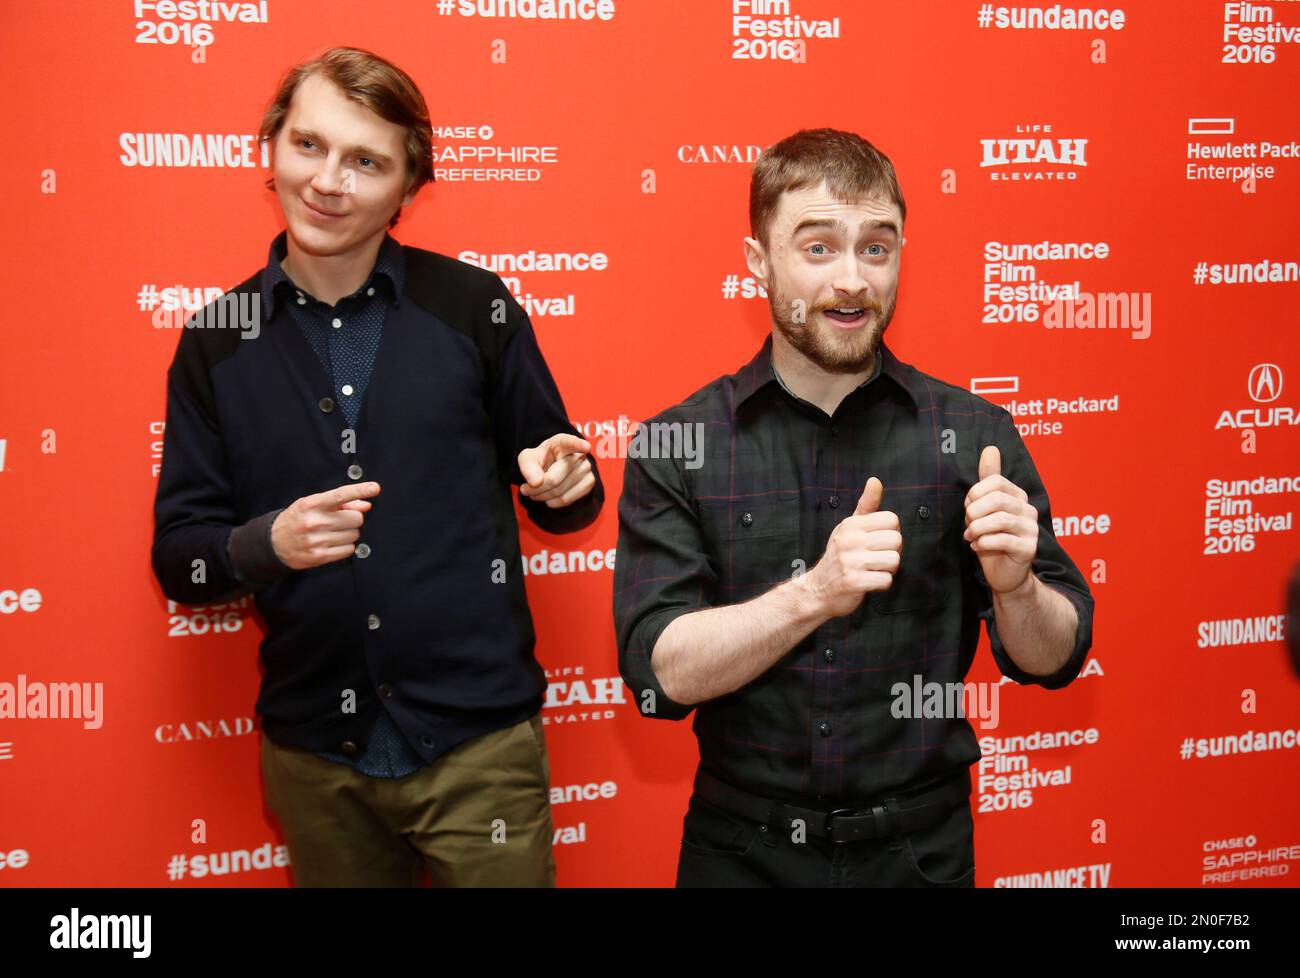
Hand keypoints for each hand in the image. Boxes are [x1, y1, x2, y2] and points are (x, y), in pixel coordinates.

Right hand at [271, 482, 380, 569]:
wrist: (273, 543)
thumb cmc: (297, 520)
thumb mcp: (313, 505)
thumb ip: (341, 504)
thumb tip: (366, 505)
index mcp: (312, 504)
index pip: (341, 495)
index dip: (360, 490)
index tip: (375, 488)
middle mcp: (315, 521)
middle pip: (356, 518)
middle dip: (352, 519)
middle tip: (340, 521)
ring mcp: (318, 540)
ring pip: (355, 534)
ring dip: (349, 533)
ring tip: (333, 532)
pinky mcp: (320, 556)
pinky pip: (349, 549)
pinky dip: (346, 546)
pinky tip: (333, 543)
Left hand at [518, 433, 594, 508]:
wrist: (551, 470)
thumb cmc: (541, 461)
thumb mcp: (527, 459)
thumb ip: (527, 467)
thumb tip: (537, 482)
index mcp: (562, 442)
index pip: (570, 443)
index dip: (578, 445)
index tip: (585, 447)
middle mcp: (578, 454)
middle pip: (553, 479)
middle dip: (536, 488)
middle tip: (525, 489)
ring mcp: (586, 468)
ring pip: (559, 492)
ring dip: (542, 496)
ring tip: (535, 493)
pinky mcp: (589, 483)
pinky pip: (566, 499)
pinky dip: (552, 502)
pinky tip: (548, 497)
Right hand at [805, 476, 901, 617]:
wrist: (818, 589)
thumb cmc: (839, 556)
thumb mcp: (849, 528)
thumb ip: (866, 505)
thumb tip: (875, 480)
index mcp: (851, 524)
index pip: (892, 520)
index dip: (891, 533)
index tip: (878, 542)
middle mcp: (849, 540)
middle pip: (897, 540)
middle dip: (892, 552)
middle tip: (876, 559)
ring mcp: (850, 561)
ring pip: (894, 561)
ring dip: (888, 570)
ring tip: (872, 570)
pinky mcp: (853, 582)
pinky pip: (886, 581)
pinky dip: (882, 584)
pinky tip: (869, 582)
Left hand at [964, 446, 1036, 594]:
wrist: (1005, 574)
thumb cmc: (992, 538)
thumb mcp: (986, 508)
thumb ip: (988, 479)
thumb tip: (990, 448)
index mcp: (1018, 496)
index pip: (994, 482)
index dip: (974, 494)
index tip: (968, 508)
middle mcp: (1028, 509)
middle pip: (996, 500)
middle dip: (975, 512)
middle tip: (969, 524)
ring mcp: (1031, 529)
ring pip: (999, 520)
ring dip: (977, 528)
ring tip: (971, 536)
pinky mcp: (1029, 548)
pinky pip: (1003, 540)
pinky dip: (984, 543)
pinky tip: (977, 546)